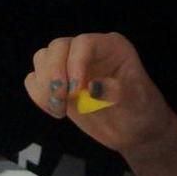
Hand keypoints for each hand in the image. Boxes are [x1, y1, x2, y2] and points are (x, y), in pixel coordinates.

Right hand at [22, 32, 176, 154]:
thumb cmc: (141, 111)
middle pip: (57, 48)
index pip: (83, 43)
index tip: (78, 91)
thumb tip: (92, 88)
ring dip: (45, 85)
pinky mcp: (58, 84)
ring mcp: (70, 66)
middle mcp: (87, 51)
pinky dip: (39, 95)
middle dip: (54, 74)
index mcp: (110, 46)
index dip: (75, 63)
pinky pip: (35, 79)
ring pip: (42, 60)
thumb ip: (116, 92)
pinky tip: (57, 111)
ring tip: (60, 108)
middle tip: (63, 100)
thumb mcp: (136, 101)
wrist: (134, 132)